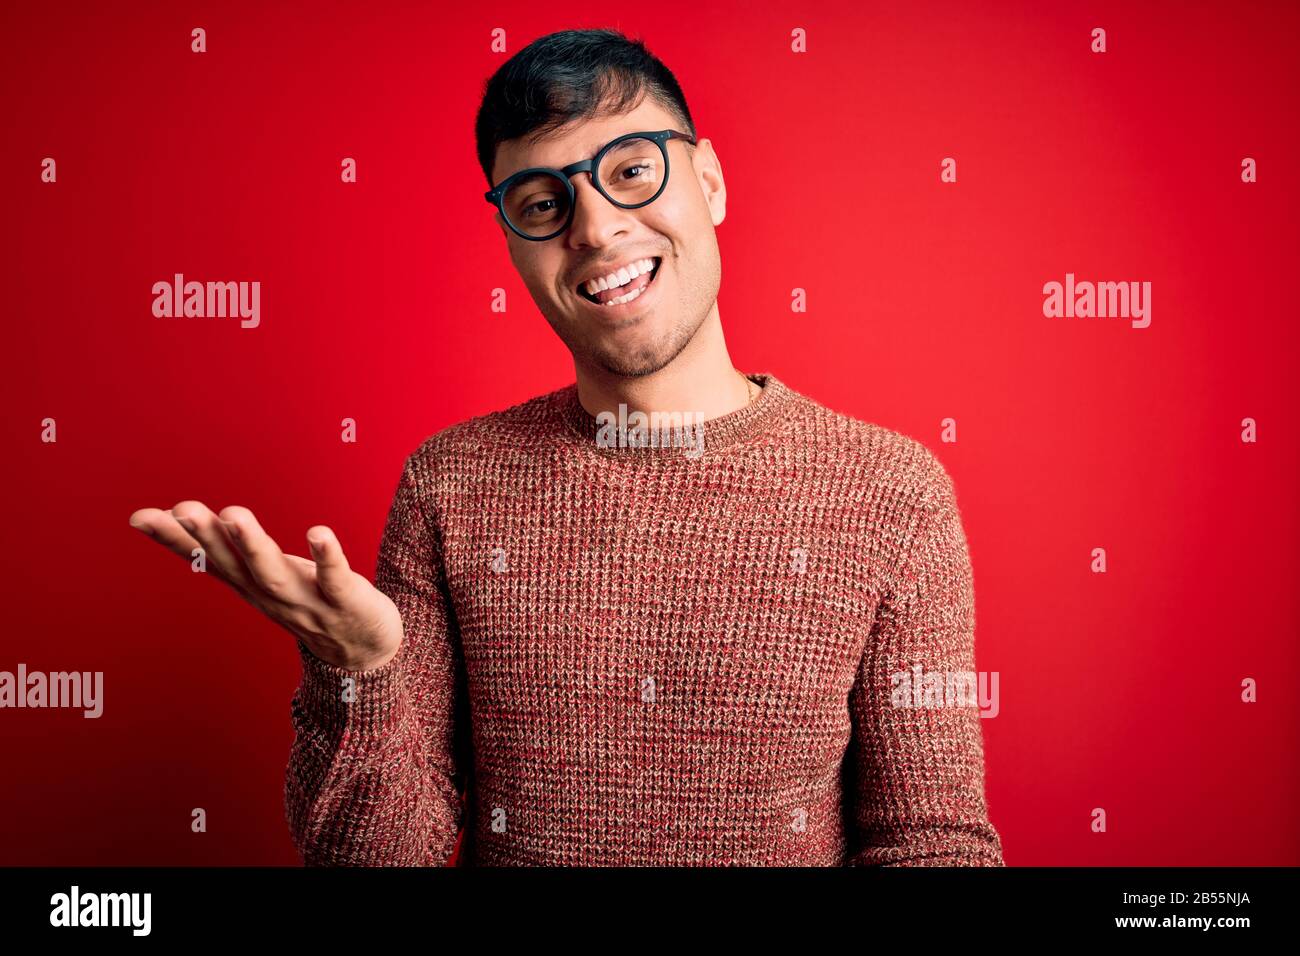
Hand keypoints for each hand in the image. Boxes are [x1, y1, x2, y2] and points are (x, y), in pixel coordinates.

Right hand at [128, 501, 401, 671]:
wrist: (365, 652)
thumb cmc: (308, 600)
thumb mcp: (262, 574)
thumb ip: (229, 545)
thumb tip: (179, 511)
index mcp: (250, 585)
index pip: (208, 560)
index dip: (175, 540)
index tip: (140, 517)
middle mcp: (272, 595)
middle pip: (235, 566)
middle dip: (207, 538)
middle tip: (183, 509)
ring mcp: (308, 601)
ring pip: (274, 574)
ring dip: (252, 545)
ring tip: (233, 513)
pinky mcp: (346, 601)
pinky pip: (335, 578)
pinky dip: (326, 557)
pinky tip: (318, 532)